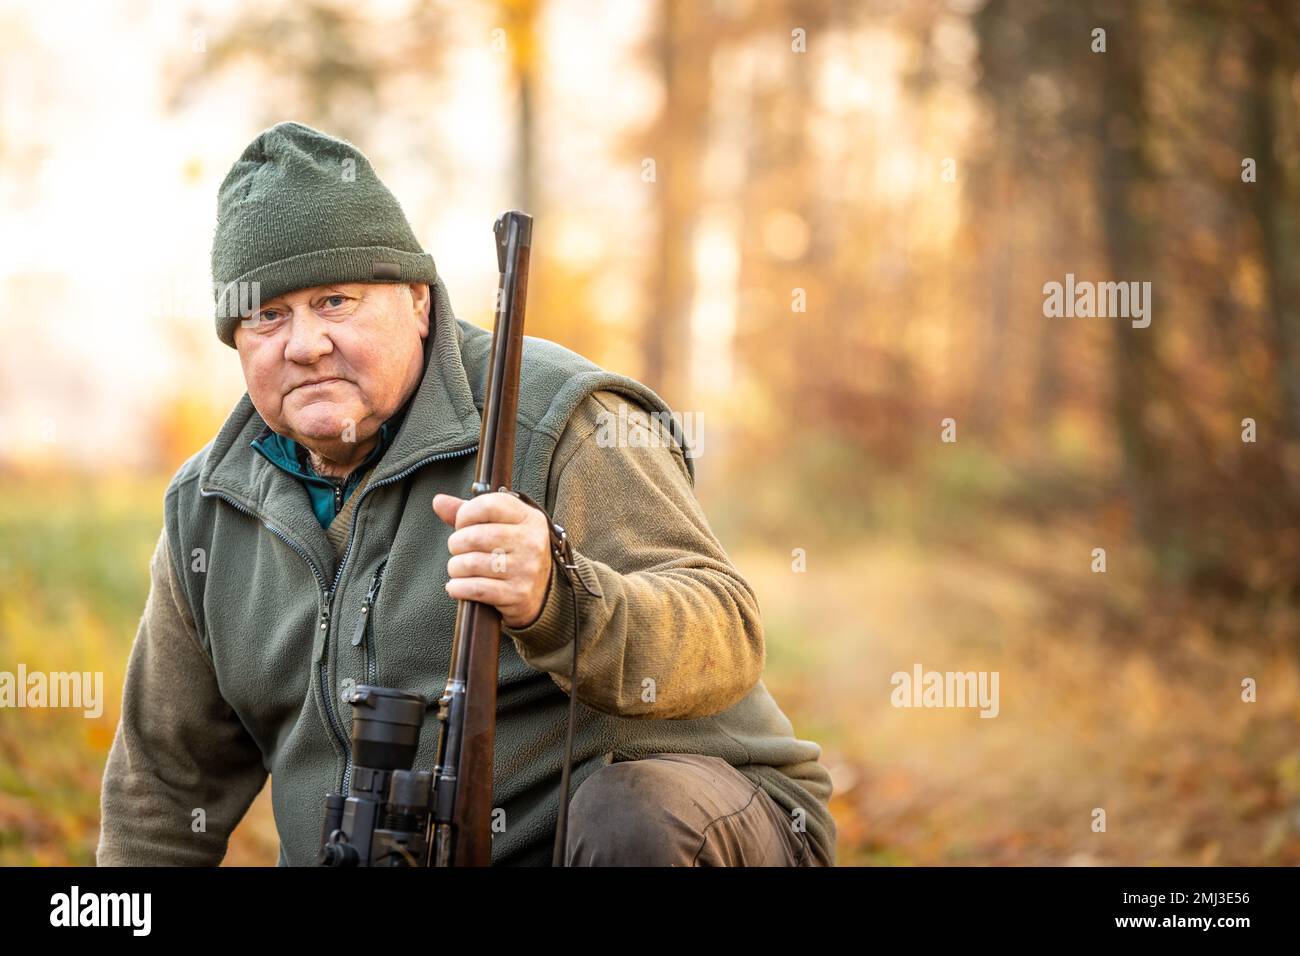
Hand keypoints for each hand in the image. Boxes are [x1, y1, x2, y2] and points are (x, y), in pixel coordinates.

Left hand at [432, 491, 552, 628]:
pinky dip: (458, 587)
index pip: (489, 505)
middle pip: (475, 536)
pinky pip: (475, 588)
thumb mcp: (503, 526)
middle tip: (458, 550)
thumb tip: (439, 502)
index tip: (462, 525)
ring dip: (455, 568)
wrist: (542, 592)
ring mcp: (526, 569)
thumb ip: (471, 513)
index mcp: (529, 519)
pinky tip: (457, 586)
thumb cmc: (517, 554)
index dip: (466, 514)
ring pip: (471, 563)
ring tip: (459, 569)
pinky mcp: (517, 594)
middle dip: (456, 544)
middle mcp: (531, 542)